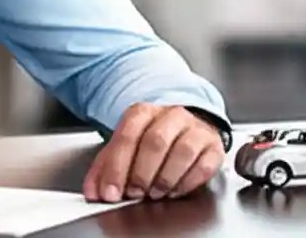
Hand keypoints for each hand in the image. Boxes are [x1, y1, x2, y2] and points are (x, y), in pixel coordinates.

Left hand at [83, 104, 224, 202]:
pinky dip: (187, 183)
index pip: (127, 135)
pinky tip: (174, 191)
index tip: (110, 191)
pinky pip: (204, 165)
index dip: (117, 166)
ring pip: (182, 152)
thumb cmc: (151, 141)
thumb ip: (104, 168)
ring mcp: (195, 129)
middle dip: (141, 173)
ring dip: (165, 178)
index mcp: (143, 112)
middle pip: (155, 142)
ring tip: (154, 193)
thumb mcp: (124, 150)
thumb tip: (92, 191)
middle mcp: (171, 115)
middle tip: (134, 193)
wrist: (184, 131)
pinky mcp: (213, 146)